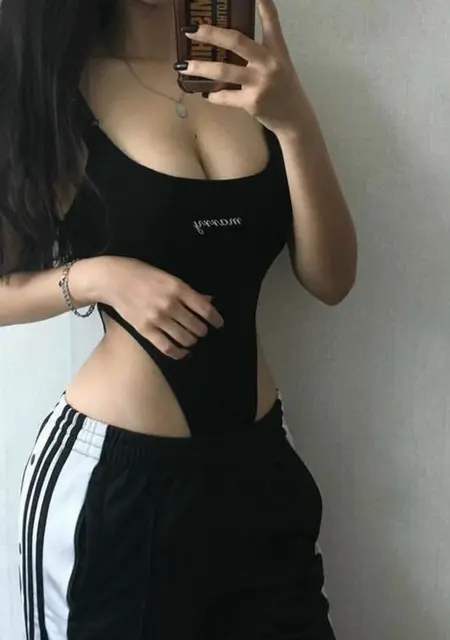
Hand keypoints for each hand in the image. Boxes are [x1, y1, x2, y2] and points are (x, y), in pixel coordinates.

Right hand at [90, 256, 223, 359]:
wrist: (112, 280)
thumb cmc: (141, 274)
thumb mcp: (168, 276)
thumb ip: (188, 291)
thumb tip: (208, 301)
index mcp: (177, 288)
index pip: (205, 309)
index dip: (216, 319)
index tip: (219, 324)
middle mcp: (170, 304)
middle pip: (197, 326)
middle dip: (202, 331)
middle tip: (201, 330)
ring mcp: (157, 319)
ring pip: (185, 338)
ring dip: (192, 341)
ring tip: (191, 338)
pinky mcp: (145, 330)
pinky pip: (167, 347)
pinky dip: (179, 353)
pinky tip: (183, 352)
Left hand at [179, 0, 312, 134]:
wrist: (294, 119)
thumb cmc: (284, 89)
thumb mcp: (280, 64)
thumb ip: (262, 51)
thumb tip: (230, 42)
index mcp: (276, 50)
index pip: (271, 22)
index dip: (263, 5)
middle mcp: (269, 63)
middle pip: (236, 41)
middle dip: (211, 34)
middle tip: (191, 30)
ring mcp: (260, 83)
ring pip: (224, 71)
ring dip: (200, 68)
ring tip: (183, 66)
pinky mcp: (252, 102)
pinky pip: (226, 96)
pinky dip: (214, 96)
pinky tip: (206, 95)